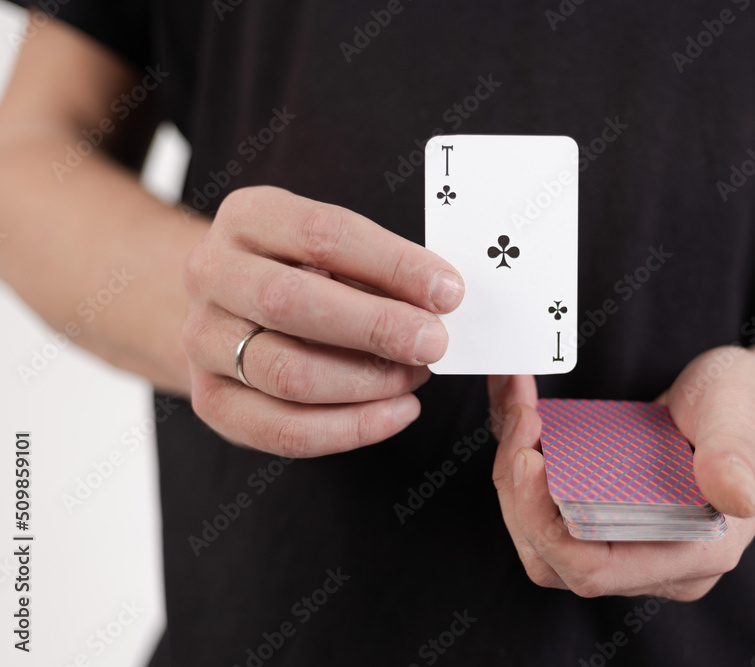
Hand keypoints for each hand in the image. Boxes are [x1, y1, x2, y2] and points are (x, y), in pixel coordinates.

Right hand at [181, 186, 463, 455]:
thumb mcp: (331, 248)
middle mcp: (212, 274)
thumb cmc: (300, 272)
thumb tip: (441, 299)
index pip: (322, 235)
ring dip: (368, 382)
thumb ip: (377, 269)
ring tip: (416, 375)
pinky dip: (351, 428)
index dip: (392, 264)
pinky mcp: (210, 399)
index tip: (446, 291)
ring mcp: (202, 340)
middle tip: (434, 342)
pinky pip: (282, 430)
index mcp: (249, 217)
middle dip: (376, 327)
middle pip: (290, 304)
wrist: (226, 304)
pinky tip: (397, 413)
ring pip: (288, 373)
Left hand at [489, 346, 754, 599]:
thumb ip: (733, 453)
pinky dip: (524, 467)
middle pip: (554, 558)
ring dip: (515, 480)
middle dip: (519, 495)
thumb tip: (730, 493)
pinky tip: (522, 413)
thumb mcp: (747, 416)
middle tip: (520, 424)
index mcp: (697, 550)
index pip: (595, 568)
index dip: (546, 522)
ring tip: (519, 414)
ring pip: (542, 539)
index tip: (530, 459)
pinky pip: (548, 510)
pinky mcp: (607, 517)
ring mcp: (629, 542)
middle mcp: (657, 560)